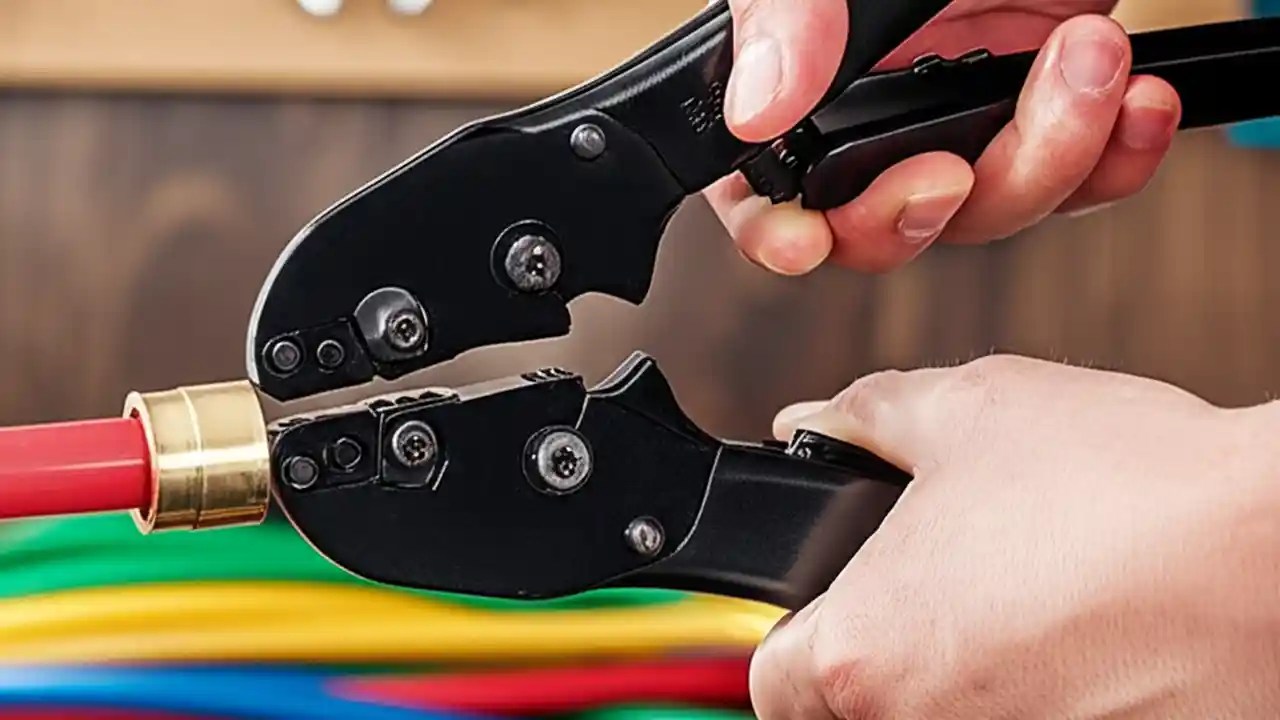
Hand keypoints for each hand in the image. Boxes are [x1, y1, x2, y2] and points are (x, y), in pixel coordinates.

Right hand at [708, 0, 1182, 274]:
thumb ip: (786, 18)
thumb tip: (756, 111)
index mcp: (804, 86)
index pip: (764, 195)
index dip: (779, 234)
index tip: (806, 240)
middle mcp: (878, 116)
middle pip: (885, 231)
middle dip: (919, 212)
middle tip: (950, 169)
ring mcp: (965, 119)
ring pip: (994, 210)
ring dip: (1050, 154)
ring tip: (1088, 57)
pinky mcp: (1047, 110)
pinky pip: (1085, 177)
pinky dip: (1119, 152)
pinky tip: (1140, 97)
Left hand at [753, 355, 1279, 717]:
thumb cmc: (1132, 488)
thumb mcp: (968, 411)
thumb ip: (861, 418)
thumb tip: (812, 423)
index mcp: (867, 655)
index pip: (774, 678)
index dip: (796, 633)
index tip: (836, 607)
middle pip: (850, 712)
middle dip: (885, 655)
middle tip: (944, 594)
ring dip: (960, 682)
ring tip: (1022, 607)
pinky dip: (1032, 698)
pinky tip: (1073, 641)